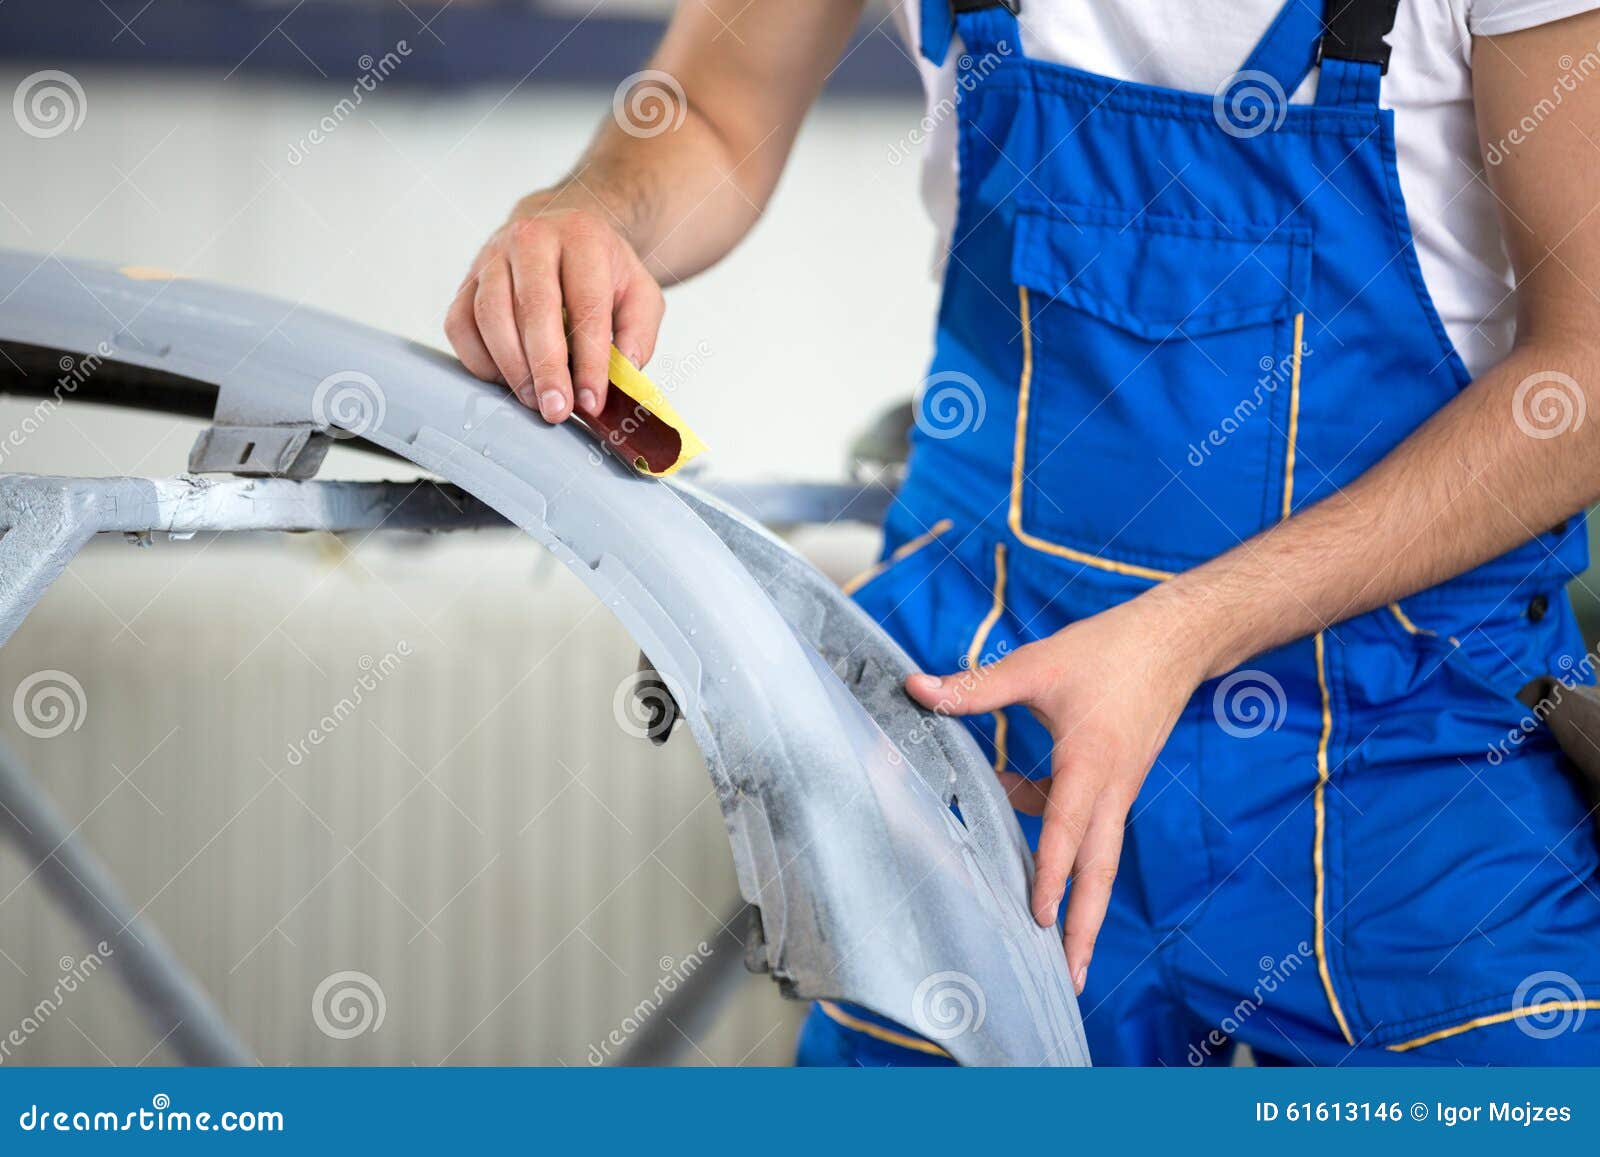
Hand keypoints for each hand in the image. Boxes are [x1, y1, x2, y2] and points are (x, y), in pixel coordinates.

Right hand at [444, 194, 664, 422]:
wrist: (559, 228)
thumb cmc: (600, 269)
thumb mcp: (639, 291)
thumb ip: (638, 331)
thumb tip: (624, 371)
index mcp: (582, 237)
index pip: (586, 304)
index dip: (590, 359)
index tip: (592, 401)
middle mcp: (531, 239)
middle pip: (533, 308)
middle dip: (546, 368)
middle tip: (556, 410)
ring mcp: (492, 258)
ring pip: (491, 316)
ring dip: (512, 368)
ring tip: (534, 402)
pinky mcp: (466, 280)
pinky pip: (460, 325)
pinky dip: (479, 360)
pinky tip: (505, 381)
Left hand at [906, 589, 1209, 993]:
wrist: (1176, 640)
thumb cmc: (1111, 651)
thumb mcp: (1038, 664)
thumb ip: (976, 687)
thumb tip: (917, 689)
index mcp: (1091, 764)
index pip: (1066, 830)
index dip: (1050, 876)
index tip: (1037, 919)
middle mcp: (1111, 788)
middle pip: (1099, 871)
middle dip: (1086, 927)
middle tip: (1074, 979)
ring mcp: (1119, 788)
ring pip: (1098, 854)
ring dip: (1078, 895)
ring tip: (1051, 934)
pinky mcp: (1118, 780)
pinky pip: (1089, 822)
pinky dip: (1058, 832)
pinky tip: (1012, 800)